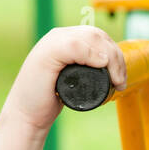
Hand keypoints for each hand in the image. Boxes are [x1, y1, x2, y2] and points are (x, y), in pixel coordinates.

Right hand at [2, 26, 128, 133]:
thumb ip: (87, 69)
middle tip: (121, 82)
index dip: (116, 54)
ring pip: (89, 38)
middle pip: (96, 35)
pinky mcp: (46, 56)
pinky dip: (90, 53)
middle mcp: (57, 37)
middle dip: (116, 57)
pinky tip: (100, 63)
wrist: (26, 114)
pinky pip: (74, 46)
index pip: (97, 36)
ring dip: (110, 58)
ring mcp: (51, 44)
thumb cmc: (48, 98)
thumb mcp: (74, 81)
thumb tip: (111, 69)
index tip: (121, 77)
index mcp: (64, 39)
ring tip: (116, 80)